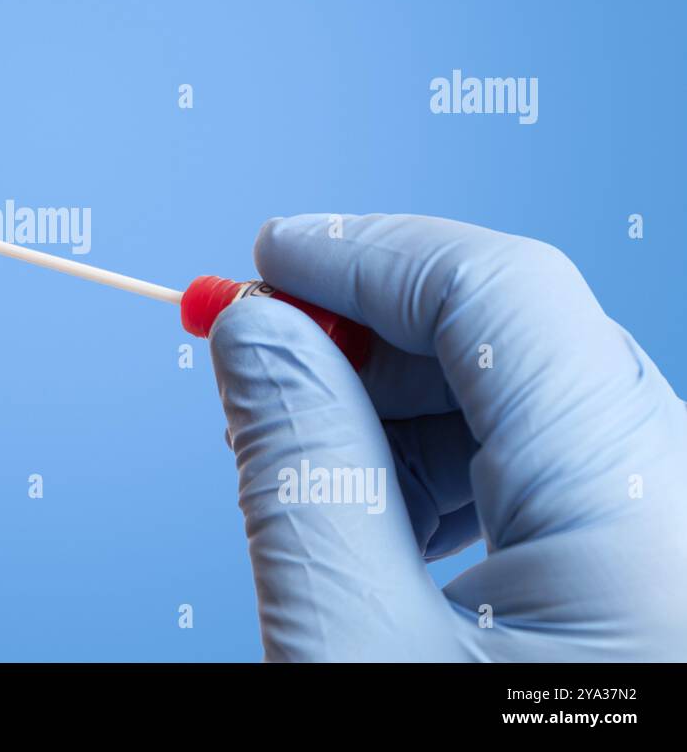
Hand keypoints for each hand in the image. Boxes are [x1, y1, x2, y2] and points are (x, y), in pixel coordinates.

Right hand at [208, 214, 686, 660]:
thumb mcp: (348, 643)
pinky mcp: (654, 583)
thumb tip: (254, 329)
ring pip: (535, 409)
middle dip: (375, 337)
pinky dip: (450, 471)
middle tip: (262, 363)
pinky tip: (381, 522)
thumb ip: (299, 466)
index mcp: (639, 519)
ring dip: (403, 410)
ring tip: (308, 462)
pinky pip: (554, 480)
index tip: (264, 262)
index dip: (367, 255)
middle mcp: (686, 514)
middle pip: (524, 342)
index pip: (504, 294)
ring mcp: (675, 548)